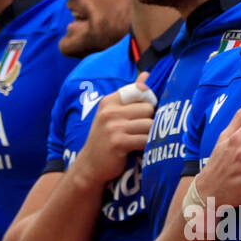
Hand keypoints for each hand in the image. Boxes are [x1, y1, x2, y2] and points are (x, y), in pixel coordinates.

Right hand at [71, 72, 156, 188]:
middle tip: (142, 131)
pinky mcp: (118, 143)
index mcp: (109, 101)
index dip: (148, 102)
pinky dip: (147, 146)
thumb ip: (131, 94)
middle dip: (150, 120)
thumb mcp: (113, 114)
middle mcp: (110, 111)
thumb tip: (146, 75)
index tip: (144, 114)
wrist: (90, 165)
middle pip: (148, 108)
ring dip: (150, 134)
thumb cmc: (105, 138)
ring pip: (149, 124)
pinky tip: (140, 149)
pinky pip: (145, 140)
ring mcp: (113, 127)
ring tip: (141, 140)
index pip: (140, 91)